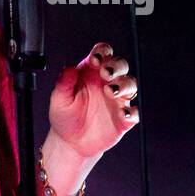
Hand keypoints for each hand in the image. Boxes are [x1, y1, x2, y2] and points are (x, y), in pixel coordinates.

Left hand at [47, 42, 138, 160]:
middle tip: (106, 73)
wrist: (71, 143)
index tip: (95, 59)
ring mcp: (117, 99)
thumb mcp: (59, 99)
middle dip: (116, 66)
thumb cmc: (66, 117)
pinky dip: (132, 111)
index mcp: (91, 72)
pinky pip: (135, 112)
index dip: (102, 52)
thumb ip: (63, 83)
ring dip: (124, 85)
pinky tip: (123, 114)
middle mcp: (107, 82)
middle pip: (120, 65)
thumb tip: (68, 69)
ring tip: (111, 91)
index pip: (102, 54)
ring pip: (130, 84)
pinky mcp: (124, 118)